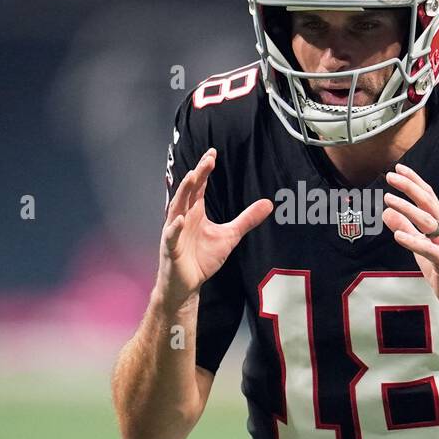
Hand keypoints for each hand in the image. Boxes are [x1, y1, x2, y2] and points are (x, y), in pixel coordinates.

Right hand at [158, 148, 271, 310]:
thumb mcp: (229, 236)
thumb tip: (269, 204)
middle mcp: (182, 217)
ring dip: (183, 193)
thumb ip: (246, 219)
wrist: (187, 284)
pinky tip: (179, 219)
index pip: (199, 186)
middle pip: (188, 191)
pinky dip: (174, 228)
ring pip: (176, 208)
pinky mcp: (170, 248)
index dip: (204, 170)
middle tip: (207, 160)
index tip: (213, 153)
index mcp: (195, 211)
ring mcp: (174, 232)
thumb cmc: (202, 259)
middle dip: (197, 175)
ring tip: (191, 177)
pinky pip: (171, 236)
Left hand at [382, 162, 438, 329]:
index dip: (414, 181)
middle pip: (428, 203)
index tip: (398, 169)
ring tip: (389, 201)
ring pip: (428, 222)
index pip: (428, 196)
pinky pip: (429, 250)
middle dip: (410, 188)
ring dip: (407, 210)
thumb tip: (386, 211)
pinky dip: (414, 241)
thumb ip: (406, 228)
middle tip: (391, 177)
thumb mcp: (420, 246)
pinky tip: (398, 236)